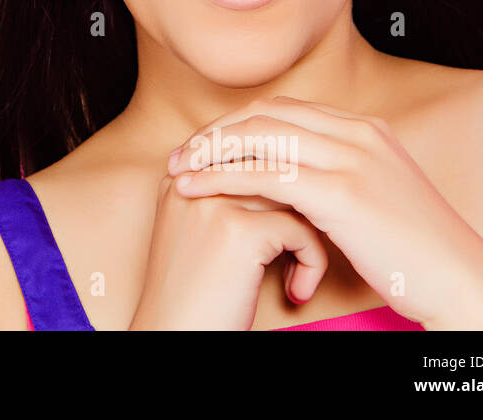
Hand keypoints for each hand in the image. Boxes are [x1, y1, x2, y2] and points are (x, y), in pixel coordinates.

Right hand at [128, 176, 328, 329]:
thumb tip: (285, 173)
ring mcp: (214, 201)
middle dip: (301, 204)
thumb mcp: (198, 232)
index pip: (247, 146)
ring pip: (294, 192)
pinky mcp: (237, 231)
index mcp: (180, 175)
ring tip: (302, 267)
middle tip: (303, 244)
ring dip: (309, 234)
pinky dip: (312, 262)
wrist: (171, 336)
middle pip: (273, 164)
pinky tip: (297, 290)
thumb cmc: (193, 294)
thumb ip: (225, 194)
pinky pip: (302, 228)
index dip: (281, 179)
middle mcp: (193, 178)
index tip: (290, 222)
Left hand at [165, 96, 482, 329]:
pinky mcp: (343, 194)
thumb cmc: (416, 252)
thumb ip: (340, 175)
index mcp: (366, 128)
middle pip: (265, 115)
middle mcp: (358, 134)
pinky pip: (266, 175)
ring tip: (178, 170)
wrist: (462, 282)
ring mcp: (352, 160)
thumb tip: (293, 178)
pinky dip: (223, 178)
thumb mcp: (377, 196)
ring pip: (259, 139)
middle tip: (180, 154)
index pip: (282, 109)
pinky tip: (196, 189)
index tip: (202, 144)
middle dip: (215, 132)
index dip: (235, 124)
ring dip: (209, 152)